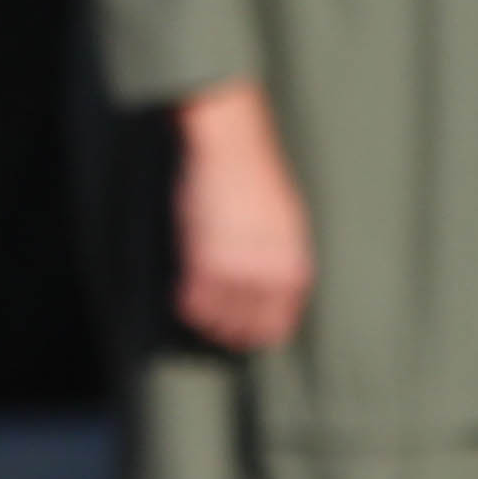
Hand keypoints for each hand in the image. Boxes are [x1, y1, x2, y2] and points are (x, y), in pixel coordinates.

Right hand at [171, 80, 314, 352]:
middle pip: (250, 327)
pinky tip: (183, 296)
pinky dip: (186, 304)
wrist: (232, 144)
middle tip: (218, 331)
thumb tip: (273, 282)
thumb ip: (282, 255)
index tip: (249, 333)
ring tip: (199, 314)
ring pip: (219, 319)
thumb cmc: (257, 173)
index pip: (282, 319)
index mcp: (294, 263)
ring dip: (208, 321)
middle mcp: (269, 273)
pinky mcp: (205, 261)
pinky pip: (193, 302)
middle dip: (233, 332)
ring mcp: (237, 270)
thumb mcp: (287, 218)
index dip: (263, 331)